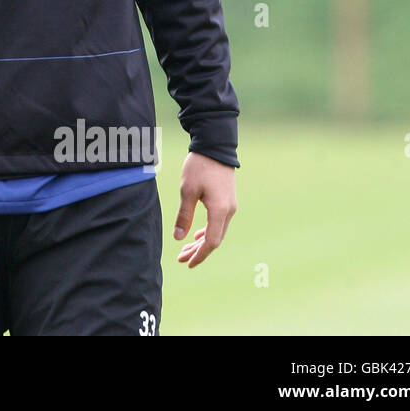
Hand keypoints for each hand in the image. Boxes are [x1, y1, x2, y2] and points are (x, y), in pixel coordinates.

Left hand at [173, 151, 236, 268]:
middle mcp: (229, 212)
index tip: (187, 263)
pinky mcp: (228, 201)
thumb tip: (178, 237)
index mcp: (220, 211)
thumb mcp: (187, 190)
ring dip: (201, 242)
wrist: (215, 147)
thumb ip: (183, 215)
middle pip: (214, 240)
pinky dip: (207, 231)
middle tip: (180, 259)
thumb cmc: (200, 167)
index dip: (199, 255)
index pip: (211, 241)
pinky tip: (197, 235)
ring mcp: (230, 207)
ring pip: (217, 232)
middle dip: (198, 251)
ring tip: (185, 250)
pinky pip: (219, 223)